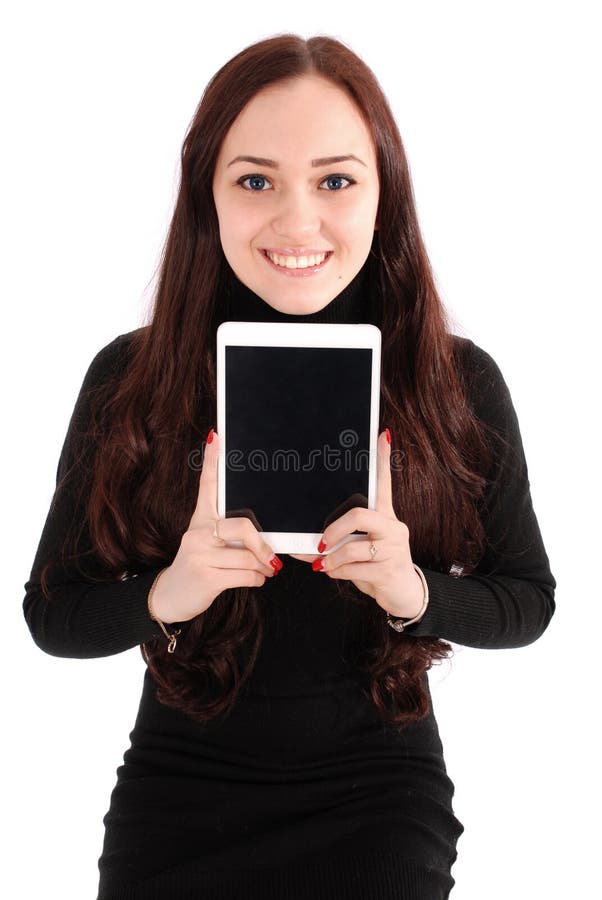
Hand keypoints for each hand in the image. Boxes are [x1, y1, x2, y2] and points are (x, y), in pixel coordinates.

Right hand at [150, 429, 281, 622]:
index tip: (217, 436)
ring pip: (248, 557)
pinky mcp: (206, 575)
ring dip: (263, 568)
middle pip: (243, 527)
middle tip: (272, 559)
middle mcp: (197, 532)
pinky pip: (246, 574)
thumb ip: (232, 534)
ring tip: (263, 572)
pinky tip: (254, 580)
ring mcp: (199, 553)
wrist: (171, 596)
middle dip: (263, 546)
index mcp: (201, 519)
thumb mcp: (211, 544)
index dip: (213, 460)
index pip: (208, 485)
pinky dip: (257, 580)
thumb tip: (265, 537)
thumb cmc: (200, 567)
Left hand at [289, 429, 423, 618]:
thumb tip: (302, 544)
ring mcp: (394, 548)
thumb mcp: (358, 548)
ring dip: (331, 558)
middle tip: (321, 542)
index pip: (384, 482)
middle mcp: (393, 526)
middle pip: (358, 514)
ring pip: (353, 547)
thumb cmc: (376, 565)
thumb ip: (337, 540)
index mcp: (385, 515)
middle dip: (333, 528)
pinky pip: (354, 567)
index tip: (381, 434)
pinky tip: (334, 573)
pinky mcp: (389, 569)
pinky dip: (337, 572)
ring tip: (324, 564)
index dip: (383, 458)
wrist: (402, 594)